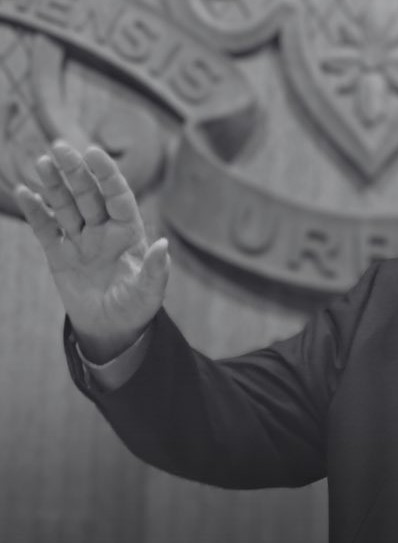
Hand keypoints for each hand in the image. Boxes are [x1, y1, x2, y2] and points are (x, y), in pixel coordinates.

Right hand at [15, 141, 168, 362]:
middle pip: (88, 195)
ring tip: (43, 161)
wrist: (112, 329)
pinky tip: (23, 192)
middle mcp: (104, 231)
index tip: (94, 152)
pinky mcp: (59, 254)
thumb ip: (155, 270)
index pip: (118, 197)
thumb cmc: (137, 308)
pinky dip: (34, 211)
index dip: (107, 175)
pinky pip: (45, 228)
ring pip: (65, 206)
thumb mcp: (149, 292)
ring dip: (54, 184)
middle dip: (76, 172)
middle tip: (61, 146)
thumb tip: (163, 246)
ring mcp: (80, 240)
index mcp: (129, 234)